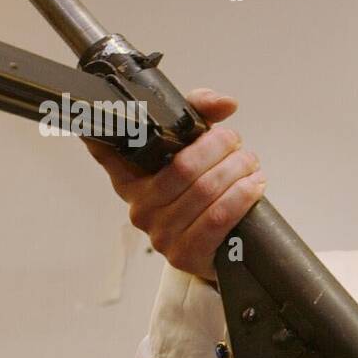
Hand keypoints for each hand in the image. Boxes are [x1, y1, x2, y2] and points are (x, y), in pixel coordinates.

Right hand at [83, 88, 265, 282]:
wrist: (217, 245)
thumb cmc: (200, 190)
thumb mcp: (194, 148)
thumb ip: (201, 114)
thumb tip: (225, 103)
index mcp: (130, 176)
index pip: (104, 148)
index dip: (105, 127)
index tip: (114, 113)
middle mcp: (139, 206)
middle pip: (182, 167)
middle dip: (218, 148)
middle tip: (236, 143)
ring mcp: (160, 233)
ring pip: (204, 191)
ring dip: (236, 172)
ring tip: (250, 163)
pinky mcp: (184, 254)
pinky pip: (217, 219)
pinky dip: (241, 198)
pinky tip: (253, 187)